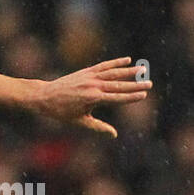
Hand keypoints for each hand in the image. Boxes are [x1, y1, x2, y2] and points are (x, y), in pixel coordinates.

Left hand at [30, 57, 151, 136]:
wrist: (44, 96)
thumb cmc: (61, 112)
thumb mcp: (79, 121)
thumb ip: (98, 127)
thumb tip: (114, 134)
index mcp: (92, 99)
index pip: (116, 98)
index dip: (130, 97)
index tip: (143, 95)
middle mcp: (93, 86)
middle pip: (118, 85)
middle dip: (135, 84)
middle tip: (149, 84)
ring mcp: (90, 77)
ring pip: (113, 73)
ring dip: (129, 71)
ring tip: (143, 70)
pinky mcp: (86, 71)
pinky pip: (104, 66)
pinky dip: (116, 62)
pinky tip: (128, 60)